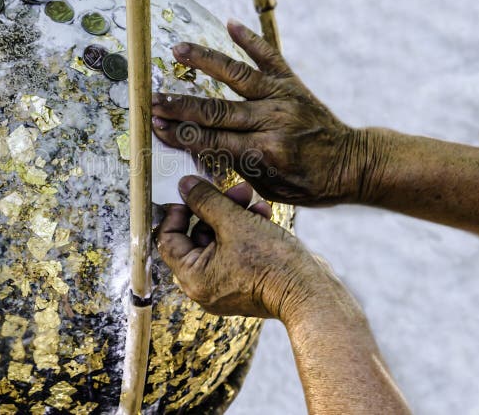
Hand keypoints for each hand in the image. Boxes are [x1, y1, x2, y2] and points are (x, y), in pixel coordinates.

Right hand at [151, 19, 370, 205]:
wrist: (354, 163)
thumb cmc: (310, 183)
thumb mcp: (272, 190)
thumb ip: (238, 167)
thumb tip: (201, 147)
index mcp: (267, 151)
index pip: (213, 140)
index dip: (181, 134)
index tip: (156, 125)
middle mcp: (274, 119)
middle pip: (217, 109)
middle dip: (181, 104)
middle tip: (153, 98)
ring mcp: (284, 97)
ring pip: (237, 75)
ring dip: (205, 61)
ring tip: (178, 50)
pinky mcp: (293, 83)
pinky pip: (269, 57)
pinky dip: (250, 40)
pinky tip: (230, 24)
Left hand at [156, 175, 335, 320]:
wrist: (311, 293)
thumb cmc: (271, 263)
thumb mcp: (234, 222)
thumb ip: (205, 201)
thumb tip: (185, 186)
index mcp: (192, 277)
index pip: (167, 238)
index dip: (177, 211)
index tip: (191, 193)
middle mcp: (203, 286)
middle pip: (196, 237)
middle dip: (216, 208)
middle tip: (234, 190)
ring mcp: (224, 286)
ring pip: (218, 241)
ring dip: (234, 215)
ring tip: (252, 199)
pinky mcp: (244, 283)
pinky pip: (234, 251)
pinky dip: (245, 231)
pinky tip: (262, 214)